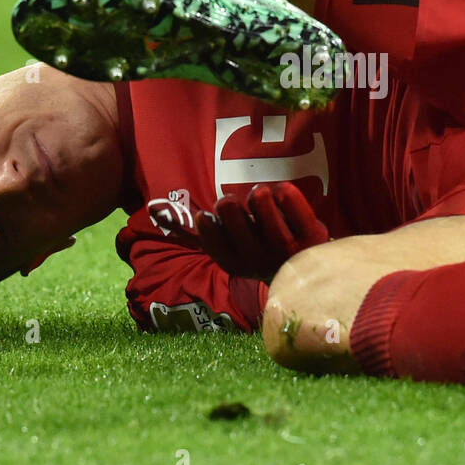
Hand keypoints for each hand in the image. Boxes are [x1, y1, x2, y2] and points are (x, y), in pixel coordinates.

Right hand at [149, 182, 329, 282]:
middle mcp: (258, 258)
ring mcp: (286, 247)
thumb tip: (153, 210)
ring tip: (263, 199)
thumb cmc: (257, 250)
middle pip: (229, 207)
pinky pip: (290, 197)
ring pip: (260, 197)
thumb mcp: (227, 247)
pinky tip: (284, 195)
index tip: (212, 217)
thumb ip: (192, 233)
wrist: (307, 273)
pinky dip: (285, 191)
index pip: (208, 232)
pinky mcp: (311, 234)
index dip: (209, 219)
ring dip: (259, 193)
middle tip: (238, 207)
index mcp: (234, 263)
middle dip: (230, 202)